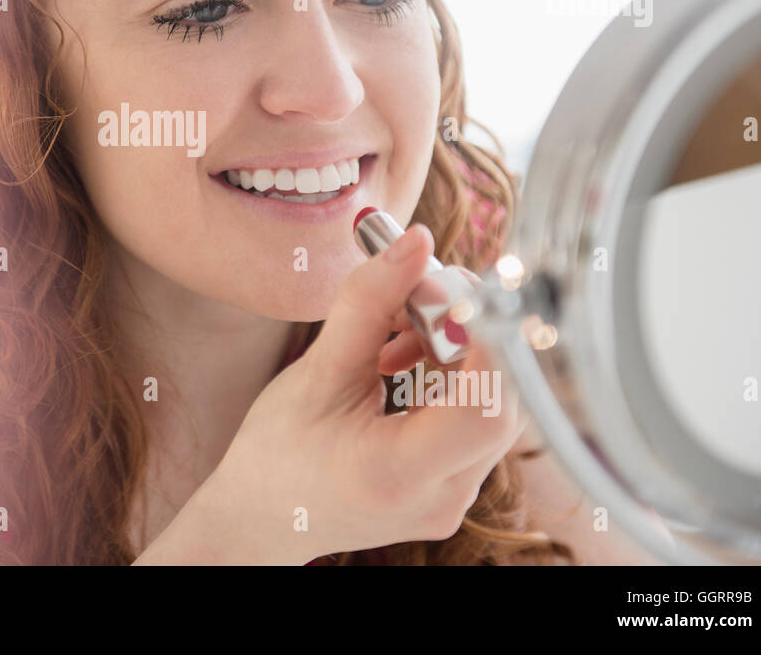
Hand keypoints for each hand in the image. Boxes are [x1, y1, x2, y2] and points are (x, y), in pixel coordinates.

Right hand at [199, 224, 527, 562]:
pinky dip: (447, 377)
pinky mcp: (453, 488)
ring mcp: (454, 499)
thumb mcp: (315, 374)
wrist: (260, 518)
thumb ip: (369, 305)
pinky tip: (398, 360)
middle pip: (499, 399)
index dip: (485, 339)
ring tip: (392, 331)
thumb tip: (416, 243)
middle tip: (416, 290)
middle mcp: (441, 497)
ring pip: (492, 403)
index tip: (452, 287)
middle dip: (465, 332)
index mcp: (398, 473)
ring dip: (453, 351)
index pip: (486, 406)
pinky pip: (475, 419)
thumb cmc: (275, 455)